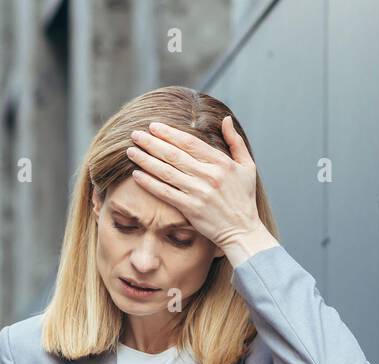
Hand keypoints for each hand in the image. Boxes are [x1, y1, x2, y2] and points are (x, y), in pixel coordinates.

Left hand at [125, 116, 278, 260]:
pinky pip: (165, 193)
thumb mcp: (247, 166)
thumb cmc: (244, 198)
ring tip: (131, 151)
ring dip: (146, 160)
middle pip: (174, 154)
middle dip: (152, 143)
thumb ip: (235, 141)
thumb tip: (225, 119)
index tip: (153, 126)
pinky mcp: (190, 209)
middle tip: (135, 134)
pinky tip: (137, 175)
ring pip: (166, 172)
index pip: (190, 142)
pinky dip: (150, 183)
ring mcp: (198, 192)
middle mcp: (209, 175)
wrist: (242, 230)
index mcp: (221, 162)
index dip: (169, 133)